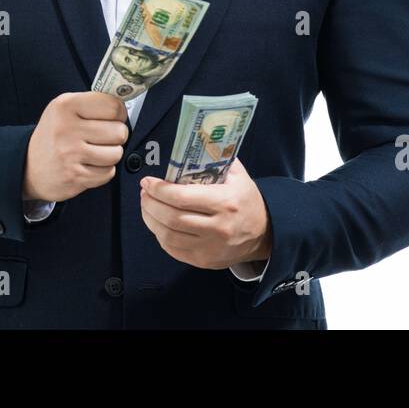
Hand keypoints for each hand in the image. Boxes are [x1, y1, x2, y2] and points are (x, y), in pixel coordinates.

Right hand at [22, 91, 128, 201]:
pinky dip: (104, 170)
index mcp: (66, 105)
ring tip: (97, 151)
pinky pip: (108, 173)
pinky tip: (91, 164)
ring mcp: (71, 154)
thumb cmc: (53, 134)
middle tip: (105, 136)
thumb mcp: (64, 108)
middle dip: (117, 135)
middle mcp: (67, 128)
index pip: (113, 106)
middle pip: (119, 132)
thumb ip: (92, 103)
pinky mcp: (75, 176)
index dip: (119, 113)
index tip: (114, 117)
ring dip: (111, 154)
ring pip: (116, 153)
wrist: (28, 165)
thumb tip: (123, 105)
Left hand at [139, 158, 271, 269]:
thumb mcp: (237, 175)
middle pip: (171, 218)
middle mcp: (217, 228)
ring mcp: (210, 248)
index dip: (159, 190)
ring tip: (147, 206)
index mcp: (225, 202)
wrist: (264, 233)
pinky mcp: (204, 261)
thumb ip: (215, 159)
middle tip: (144, 192)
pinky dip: (160, 235)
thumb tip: (191, 146)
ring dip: (150, 220)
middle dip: (150, 203)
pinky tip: (157, 223)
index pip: (182, 198)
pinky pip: (173, 250)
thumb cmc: (246, 200)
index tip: (148, 182)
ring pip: (168, 236)